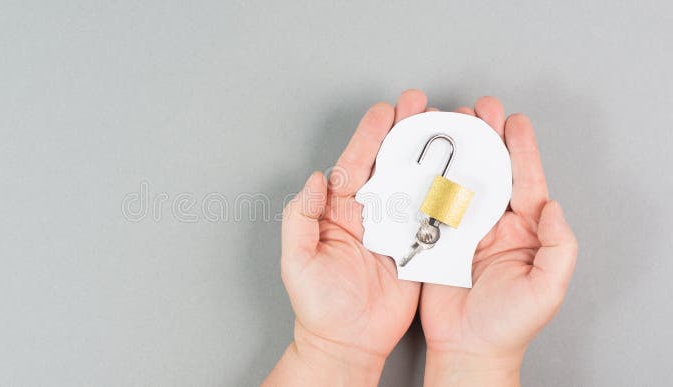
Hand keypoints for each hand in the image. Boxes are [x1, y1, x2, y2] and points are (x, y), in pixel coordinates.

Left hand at [263, 90, 428, 385]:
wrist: (346, 342)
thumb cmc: (317, 304)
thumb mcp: (296, 258)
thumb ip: (300, 216)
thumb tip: (316, 178)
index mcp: (339, 211)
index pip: (355, 163)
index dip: (370, 135)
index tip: (385, 110)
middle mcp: (369, 214)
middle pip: (389, 165)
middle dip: (405, 132)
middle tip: (421, 104)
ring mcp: (395, 230)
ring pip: (415, 184)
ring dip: (430, 156)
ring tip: (448, 129)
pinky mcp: (417, 249)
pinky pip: (434, 217)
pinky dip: (448, 195)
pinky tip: (462, 174)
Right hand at [420, 98, 577, 385]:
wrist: (468, 349)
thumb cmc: (510, 325)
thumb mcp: (547, 289)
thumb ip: (558, 246)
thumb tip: (552, 205)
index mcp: (522, 230)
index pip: (523, 181)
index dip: (519, 149)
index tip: (513, 120)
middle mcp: (492, 224)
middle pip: (488, 171)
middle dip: (483, 137)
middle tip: (476, 108)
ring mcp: (461, 230)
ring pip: (457, 180)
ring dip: (451, 151)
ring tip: (444, 122)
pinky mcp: (433, 239)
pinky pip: (428, 204)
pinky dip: (422, 180)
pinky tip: (416, 159)